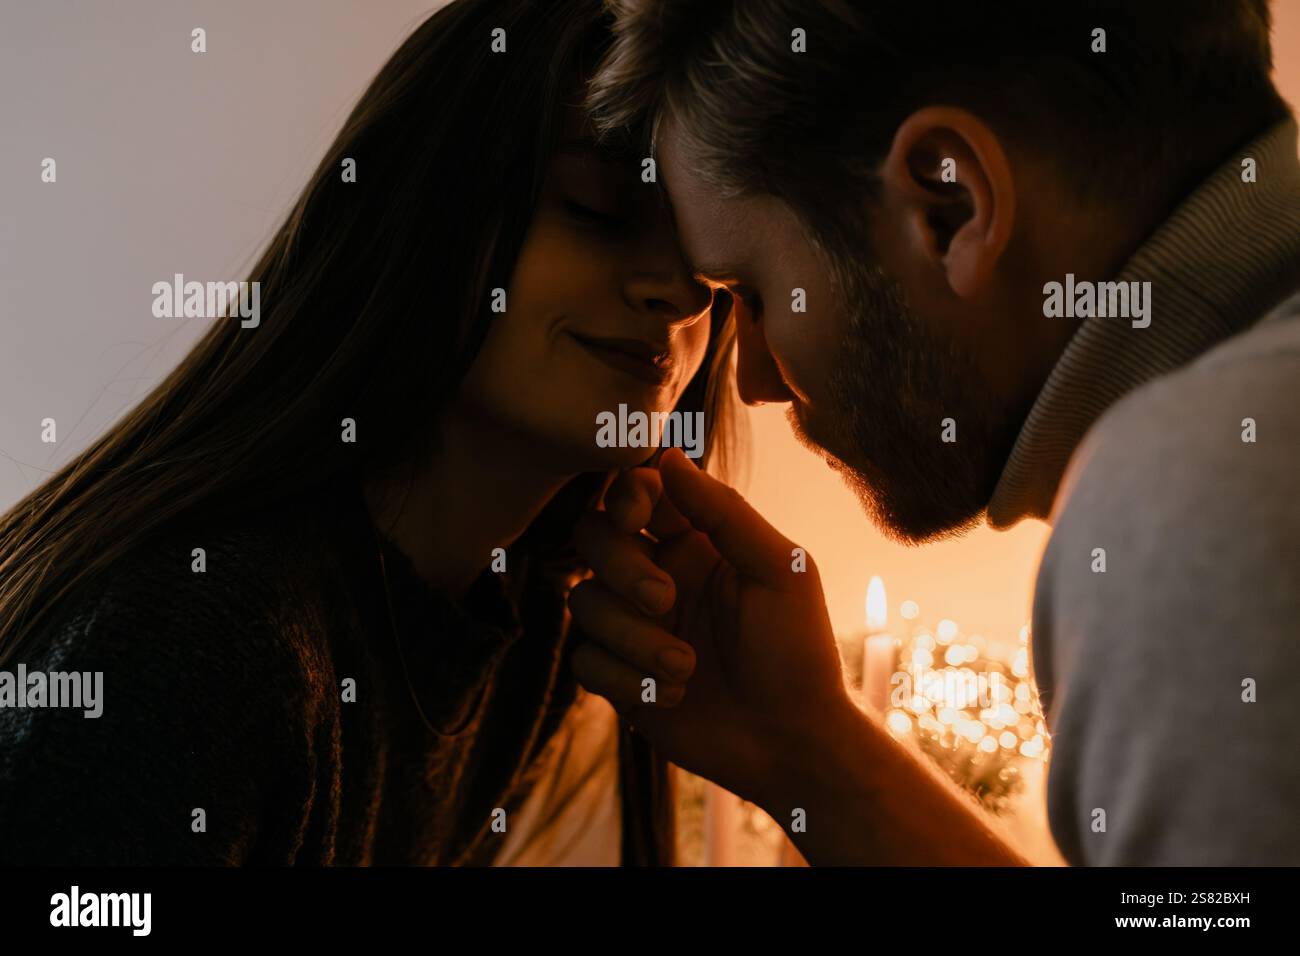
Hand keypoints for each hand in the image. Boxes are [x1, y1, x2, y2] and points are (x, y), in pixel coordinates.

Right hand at [568, 446, 854, 805]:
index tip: (636, 516)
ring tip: (685, 668)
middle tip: (666, 601)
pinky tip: (672, 694)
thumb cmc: (798, 650)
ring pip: (585, 601)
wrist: (793, 741)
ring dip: (633, 637)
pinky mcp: (619, 676)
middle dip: (622, 568)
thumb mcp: (780, 569)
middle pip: (594, 537)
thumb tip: (666, 456)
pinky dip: (624, 677)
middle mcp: (656, 575)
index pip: (637, 493)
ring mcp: (634, 626)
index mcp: (695, 542)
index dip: (624, 494)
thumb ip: (724, 511)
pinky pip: (584, 660)